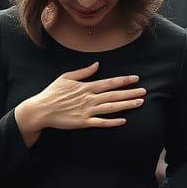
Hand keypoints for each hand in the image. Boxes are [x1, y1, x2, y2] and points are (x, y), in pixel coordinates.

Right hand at [14, 61, 144, 145]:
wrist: (41, 110)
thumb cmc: (52, 93)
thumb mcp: (66, 77)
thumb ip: (83, 72)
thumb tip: (97, 64)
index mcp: (86, 86)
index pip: (109, 82)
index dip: (123, 81)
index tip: (136, 79)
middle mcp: (89, 98)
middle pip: (114, 95)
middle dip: (130, 93)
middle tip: (144, 92)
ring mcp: (87, 111)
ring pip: (111, 108)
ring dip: (126, 105)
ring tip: (139, 103)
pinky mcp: (83, 123)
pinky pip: (100, 122)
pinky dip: (112, 122)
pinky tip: (123, 120)